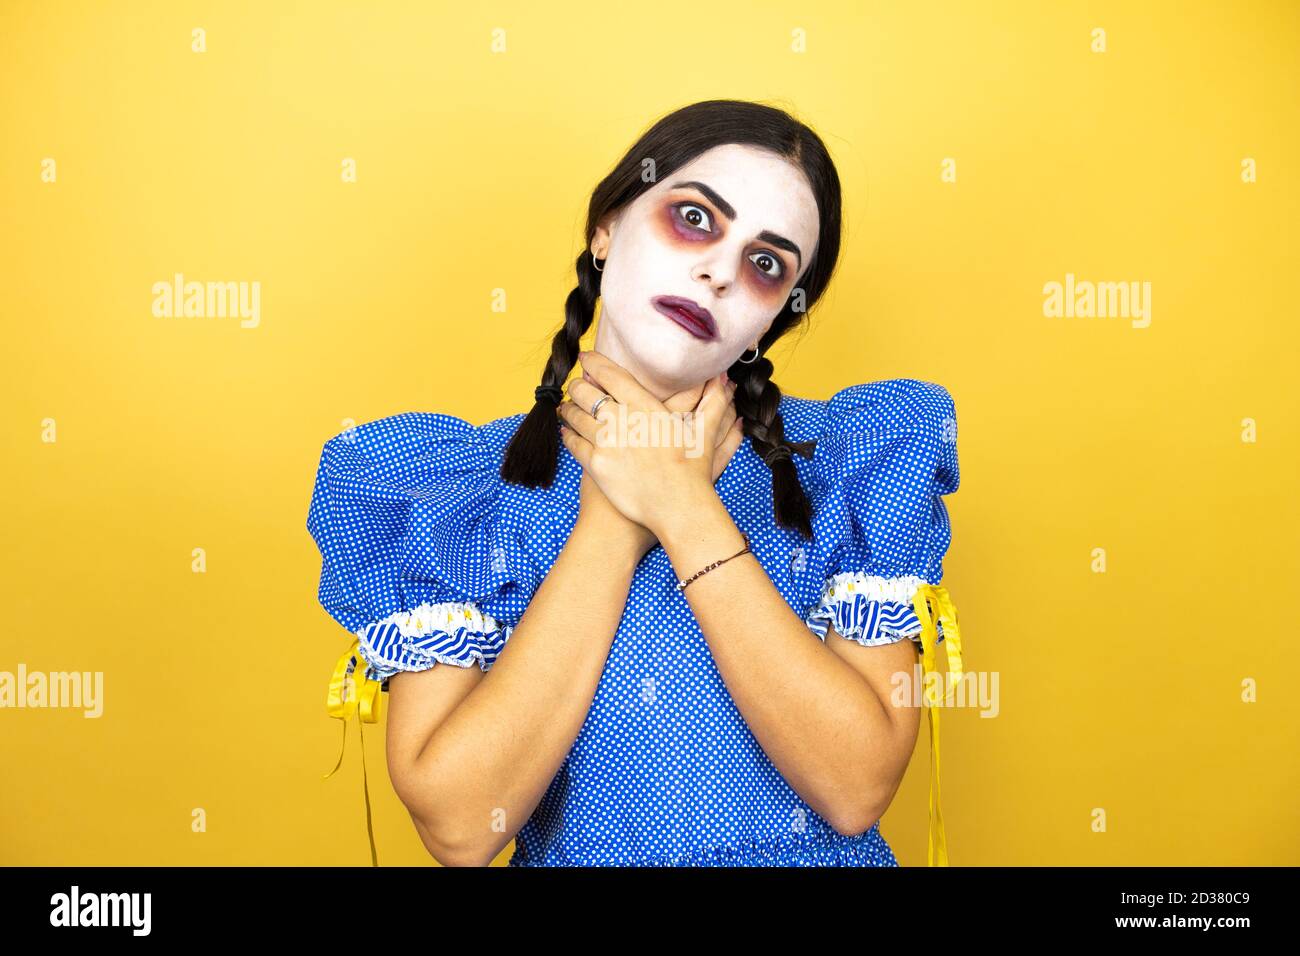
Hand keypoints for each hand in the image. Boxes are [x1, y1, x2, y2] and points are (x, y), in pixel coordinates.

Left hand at [557, 350, 739, 540]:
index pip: (610, 374)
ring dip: (568, 409)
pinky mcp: (596, 466)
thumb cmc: (693, 471)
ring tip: (567, 408)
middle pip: (585, 392)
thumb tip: (723, 378)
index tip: (585, 358)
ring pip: (575, 416)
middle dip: (577, 386)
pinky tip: (568, 432)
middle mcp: (622, 420)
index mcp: (645, 406)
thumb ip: (713, 401)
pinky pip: (573, 443)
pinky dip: (568, 434)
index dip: (593, 362)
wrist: (678, 509)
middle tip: (576, 386)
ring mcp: (606, 443)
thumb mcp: (704, 432)